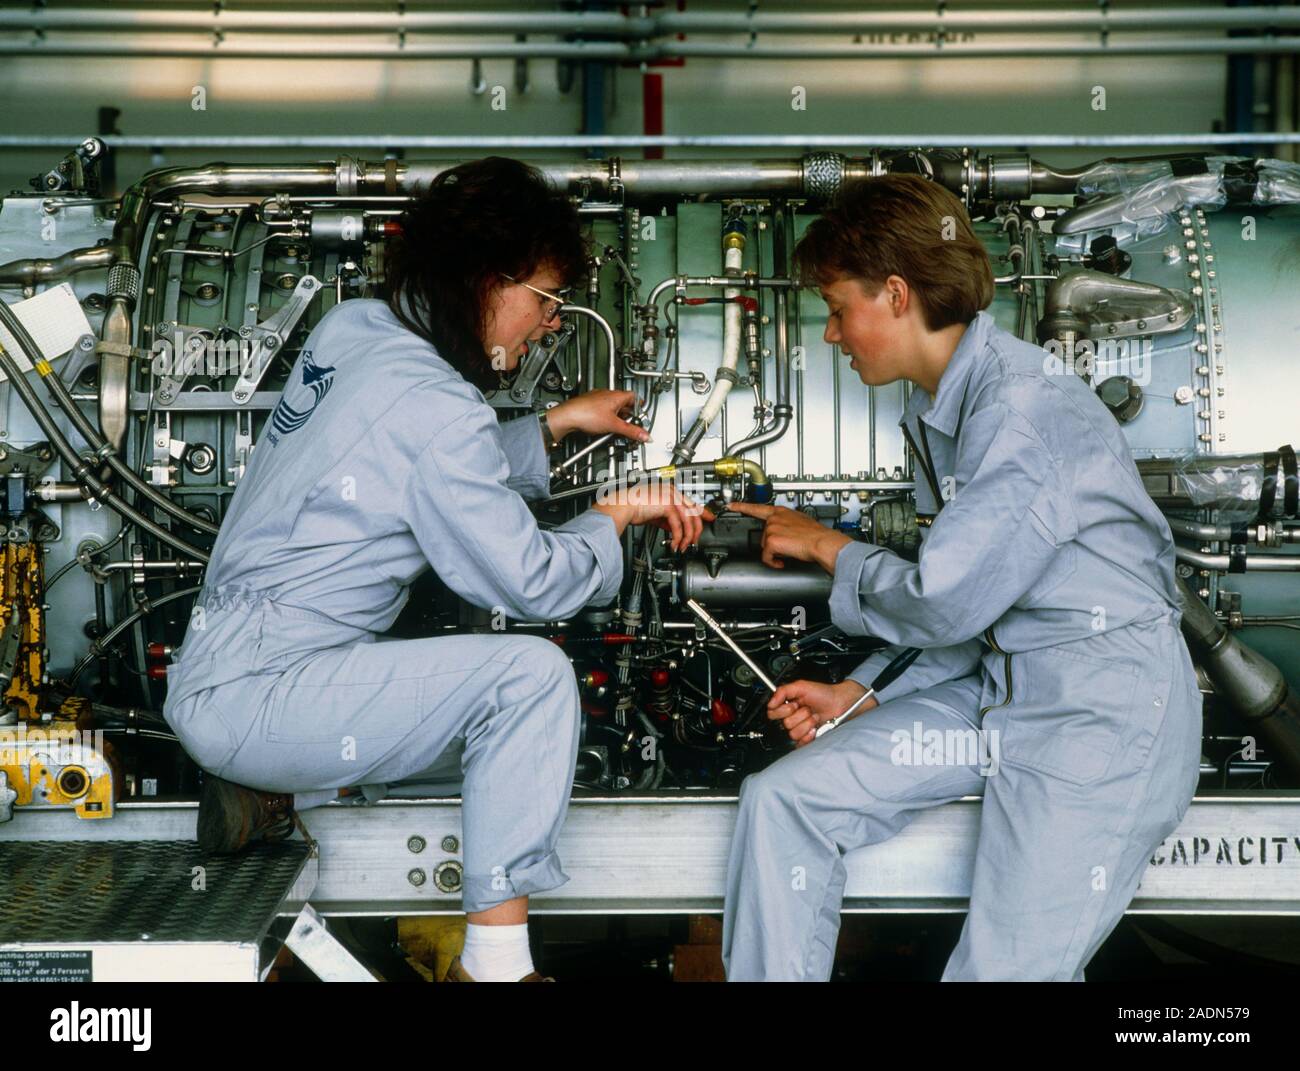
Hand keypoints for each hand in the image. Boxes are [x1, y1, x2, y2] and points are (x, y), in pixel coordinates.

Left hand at [547, 390, 649, 443]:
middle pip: (624, 403)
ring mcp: (597, 399)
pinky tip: (605, 426)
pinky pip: (603, 410)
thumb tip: (645, 435)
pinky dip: (607, 417)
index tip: (642, 414)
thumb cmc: (586, 414)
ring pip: (613, 406)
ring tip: (618, 427)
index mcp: (616, 396)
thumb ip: (631, 431)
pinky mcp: (590, 405)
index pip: (634, 397)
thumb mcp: (614, 425)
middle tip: (632, 425)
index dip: (640, 406)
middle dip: (629, 414)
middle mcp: (607, 394)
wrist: (567, 417)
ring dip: (618, 416)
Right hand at [593, 481, 715, 552]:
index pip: (692, 502)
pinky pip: (678, 525)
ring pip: (689, 520)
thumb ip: (667, 519)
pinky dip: (678, 537)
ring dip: (687, 537)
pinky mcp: (668, 505)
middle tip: (694, 542)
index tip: (709, 519)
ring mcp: (671, 497)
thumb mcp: (655, 514)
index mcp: (670, 491)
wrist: (622, 507)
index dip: (703, 512)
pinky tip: (674, 544)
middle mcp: (673, 492)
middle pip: (694, 511)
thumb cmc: (632, 508)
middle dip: (697, 530)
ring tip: (683, 547)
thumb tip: (675, 528)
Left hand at [725, 502, 852, 572]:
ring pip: (764, 547)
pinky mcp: (771, 541)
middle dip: (772, 544)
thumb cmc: (816, 535)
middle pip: (762, 535)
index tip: (730, 505)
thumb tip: (787, 530)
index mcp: (781, 512)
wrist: (822, 542)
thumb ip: (788, 522)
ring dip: (775, 552)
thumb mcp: (801, 520)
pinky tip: (783, 561)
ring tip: (790, 551)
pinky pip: (766, 557)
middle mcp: (774, 518)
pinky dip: (774, 562)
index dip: (742, 507)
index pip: (757, 508)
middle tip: (787, 546)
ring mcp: (771, 529)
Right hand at [766, 679, 877, 747]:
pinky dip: (809, 734)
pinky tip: (815, 727)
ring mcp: (800, 728)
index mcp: (787, 705)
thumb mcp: (801, 686)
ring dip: (806, 723)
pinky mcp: (807, 738)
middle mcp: (792, 717)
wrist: (840, 704)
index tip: (794, 704)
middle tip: (808, 709)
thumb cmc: (824, 694)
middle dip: (799, 715)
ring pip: (793, 733)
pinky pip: (800, 742)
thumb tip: (771, 702)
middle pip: (784, 724)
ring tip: (814, 717)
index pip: (773, 713)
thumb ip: (783, 691)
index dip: (784, 710)